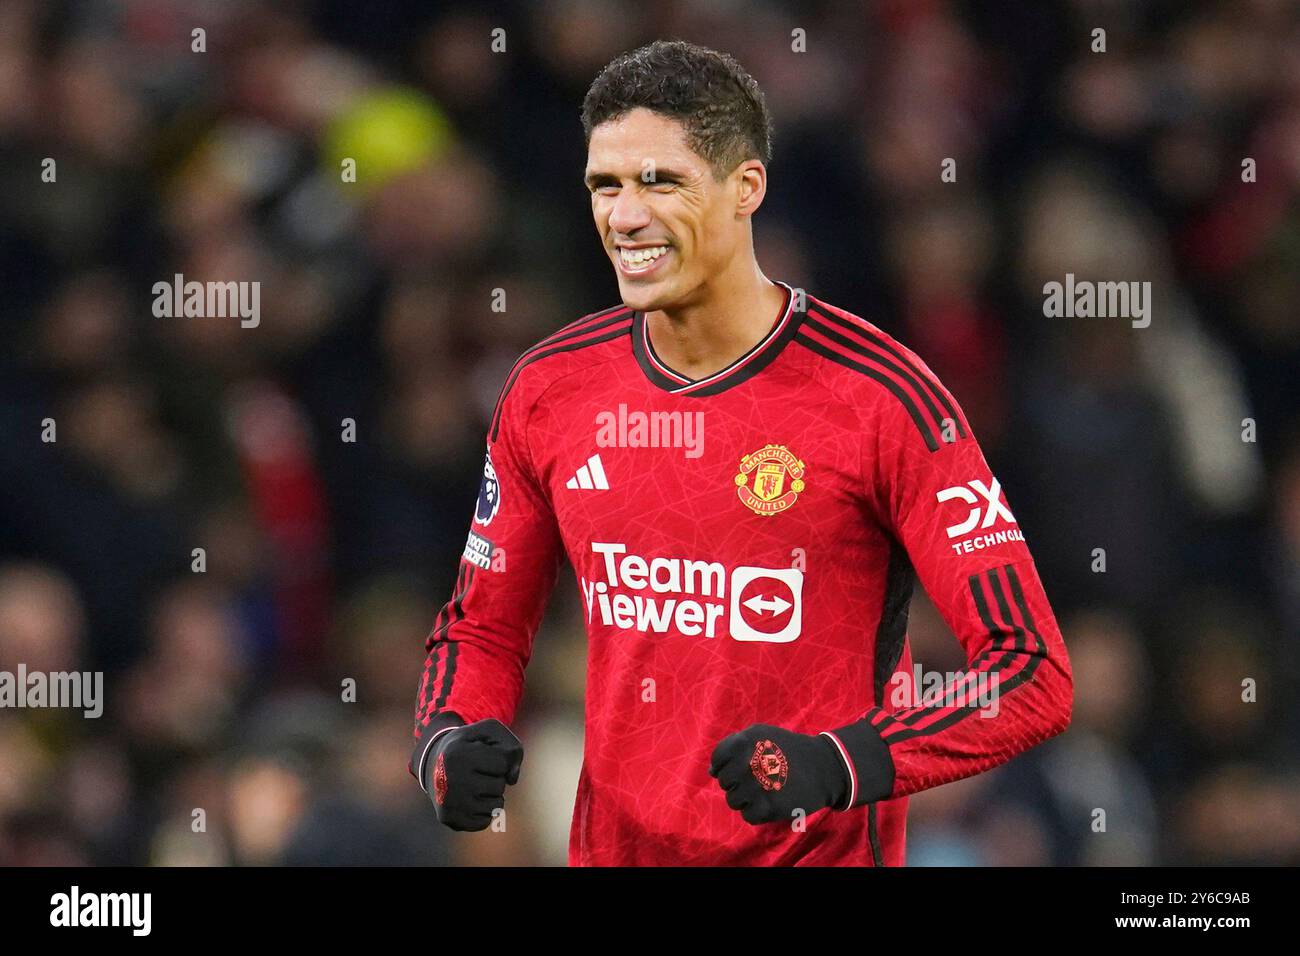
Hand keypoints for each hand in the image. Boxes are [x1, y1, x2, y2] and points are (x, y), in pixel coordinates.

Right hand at [423, 718, 523, 830]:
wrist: (434, 764)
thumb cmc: (469, 746)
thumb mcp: (489, 732)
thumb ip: (512, 747)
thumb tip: (512, 780)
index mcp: (458, 754)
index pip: (503, 763)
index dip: (499, 759)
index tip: (483, 755)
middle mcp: (451, 779)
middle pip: (499, 785)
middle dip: (495, 777)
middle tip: (477, 771)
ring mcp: (449, 802)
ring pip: (496, 805)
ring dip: (492, 795)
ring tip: (475, 785)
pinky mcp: (449, 818)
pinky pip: (485, 821)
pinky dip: (484, 811)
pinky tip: (471, 800)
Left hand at [709, 724, 847, 824]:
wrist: (823, 767)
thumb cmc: (788, 748)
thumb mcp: (761, 735)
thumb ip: (733, 747)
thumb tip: (711, 771)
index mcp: (742, 742)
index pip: (717, 760)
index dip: (726, 765)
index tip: (742, 767)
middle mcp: (745, 764)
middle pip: (724, 782)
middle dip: (737, 782)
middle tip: (759, 778)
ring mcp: (755, 787)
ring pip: (733, 801)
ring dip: (747, 798)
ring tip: (766, 788)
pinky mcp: (767, 808)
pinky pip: (747, 816)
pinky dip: (758, 812)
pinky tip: (772, 800)